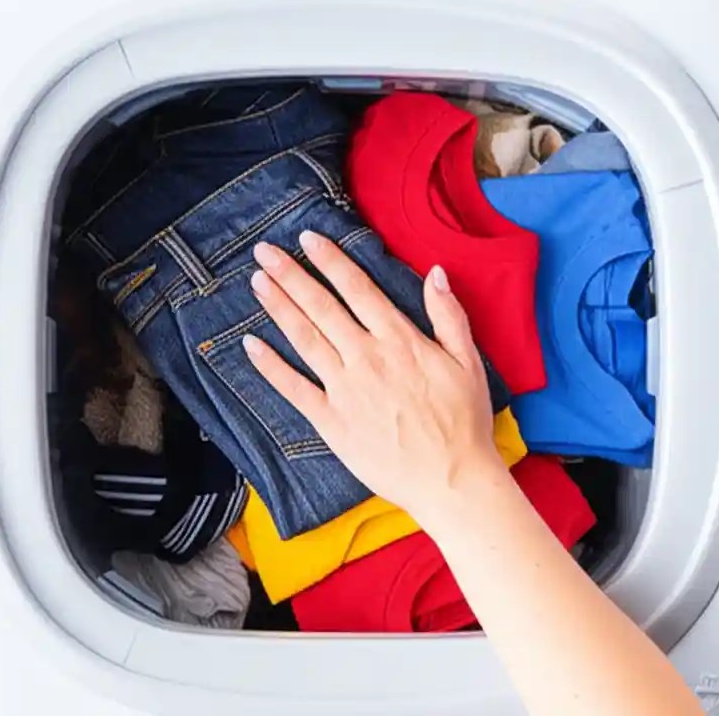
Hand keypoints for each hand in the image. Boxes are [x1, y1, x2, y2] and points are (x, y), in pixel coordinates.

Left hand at [242, 230, 508, 525]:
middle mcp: (366, 358)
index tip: (308, 238)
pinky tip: (250, 345)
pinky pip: (294, 389)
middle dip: (291, 275)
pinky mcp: (331, 422)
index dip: (330, 260)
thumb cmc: (464, 423)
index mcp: (400, 340)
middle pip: (322, 307)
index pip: (357, 289)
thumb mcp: (468, 363)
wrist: (451, 480)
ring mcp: (345, 390)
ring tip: (256, 283)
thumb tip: (435, 272)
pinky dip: (270, 366)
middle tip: (264, 252)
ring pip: (304, 338)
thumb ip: (448, 315)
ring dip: (278, 307)